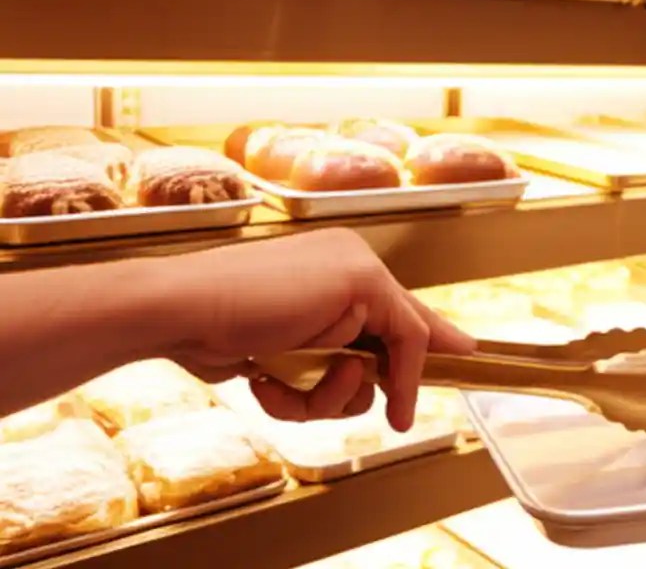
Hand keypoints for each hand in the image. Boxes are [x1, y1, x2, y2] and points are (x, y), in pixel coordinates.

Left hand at [162, 228, 474, 430]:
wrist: (181, 314)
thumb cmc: (260, 294)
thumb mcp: (354, 294)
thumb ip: (405, 323)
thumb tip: (446, 346)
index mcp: (361, 269)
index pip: (413, 323)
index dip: (425, 362)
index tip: (437, 393)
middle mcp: (339, 296)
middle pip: (379, 363)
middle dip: (356, 383)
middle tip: (338, 376)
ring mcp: (308, 331)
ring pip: (344, 389)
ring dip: (320, 395)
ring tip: (291, 381)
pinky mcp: (281, 357)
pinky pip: (308, 394)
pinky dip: (289, 396)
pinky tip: (264, 381)